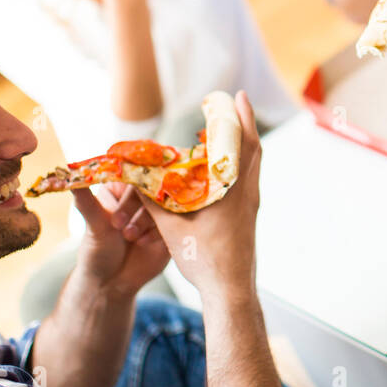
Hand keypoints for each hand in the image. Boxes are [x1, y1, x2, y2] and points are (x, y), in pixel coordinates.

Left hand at [70, 183, 169, 298]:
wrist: (113, 281)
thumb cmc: (98, 250)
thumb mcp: (93, 224)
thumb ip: (86, 199)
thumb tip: (69, 174)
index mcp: (123, 186)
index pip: (133, 174)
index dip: (130, 188)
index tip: (120, 208)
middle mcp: (144, 195)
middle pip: (153, 187)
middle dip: (138, 208)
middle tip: (119, 227)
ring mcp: (160, 211)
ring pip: (165, 203)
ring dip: (147, 220)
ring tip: (130, 238)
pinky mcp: (172, 226)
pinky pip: (174, 221)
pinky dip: (159, 231)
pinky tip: (143, 243)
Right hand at [134, 90, 262, 299]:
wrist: (231, 291)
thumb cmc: (203, 259)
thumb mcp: (171, 228)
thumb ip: (152, 200)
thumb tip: (132, 178)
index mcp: (232, 189)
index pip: (241, 143)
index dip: (239, 116)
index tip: (235, 95)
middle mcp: (248, 192)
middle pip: (253, 147)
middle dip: (243, 122)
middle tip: (235, 103)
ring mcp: (252, 204)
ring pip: (253, 163)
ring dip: (243, 142)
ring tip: (227, 130)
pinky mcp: (250, 215)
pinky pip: (248, 178)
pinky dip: (240, 163)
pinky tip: (225, 168)